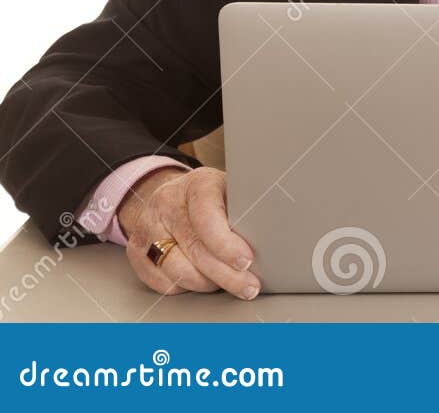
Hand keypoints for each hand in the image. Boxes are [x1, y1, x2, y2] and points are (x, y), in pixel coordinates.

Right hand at [116, 166, 259, 298]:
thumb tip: (271, 238)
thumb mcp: (232, 189)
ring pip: (177, 270)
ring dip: (207, 283)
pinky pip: (162, 282)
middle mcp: (167, 203)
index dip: (226, 244)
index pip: (207, 217)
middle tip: (249, 287)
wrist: (172, 194)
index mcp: (197, 184)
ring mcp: (147, 227)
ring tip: (227, 282)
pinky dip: (185, 287)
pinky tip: (203, 279)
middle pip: (195, 249)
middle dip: (226, 275)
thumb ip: (245, 210)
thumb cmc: (213, 196)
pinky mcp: (136, 251)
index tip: (246, 261)